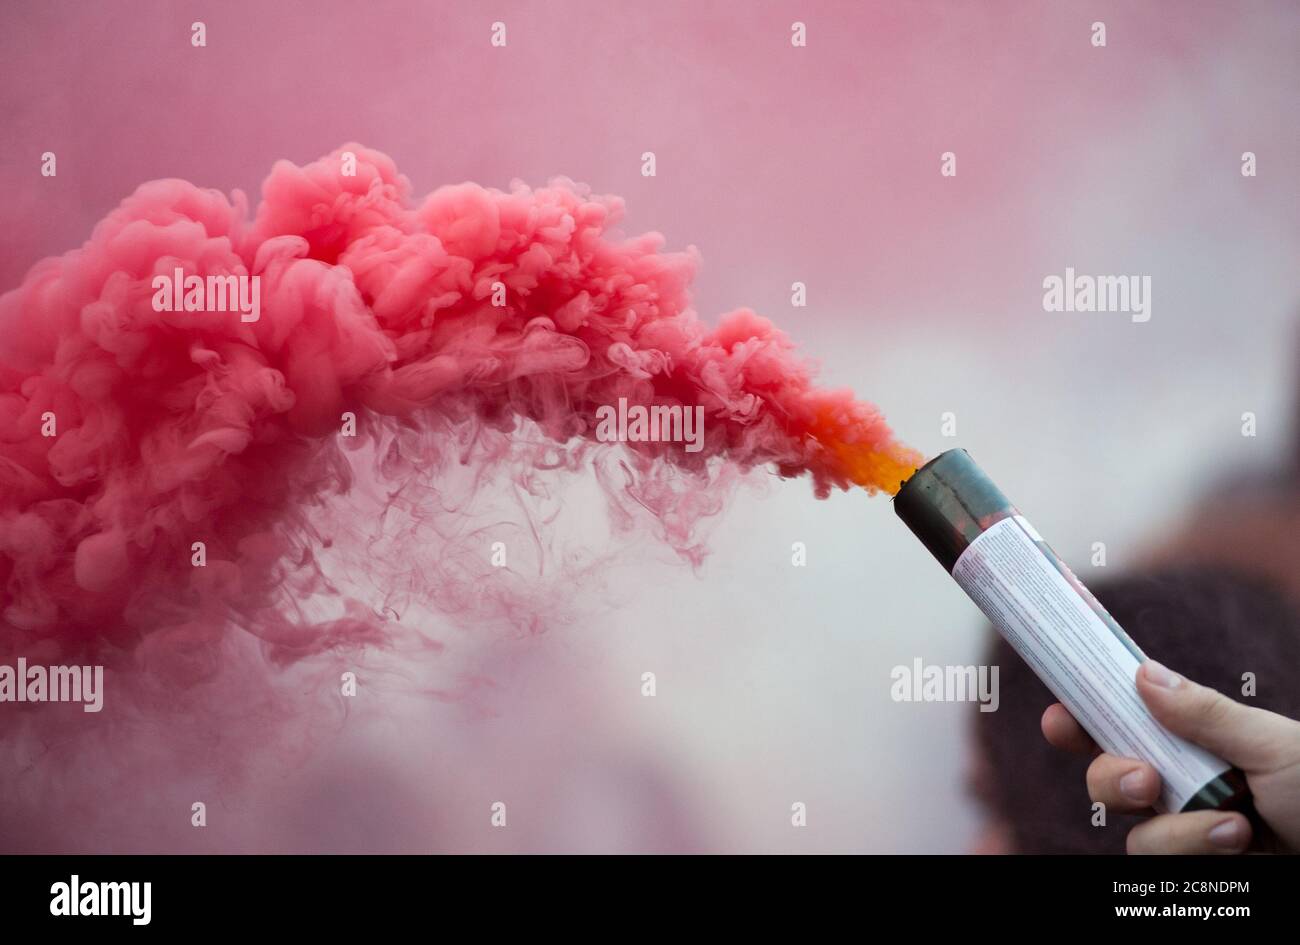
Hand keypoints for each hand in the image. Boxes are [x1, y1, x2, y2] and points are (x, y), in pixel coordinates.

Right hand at [1041, 660, 1299, 853]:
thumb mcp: (1275, 744)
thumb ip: (1206, 713)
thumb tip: (1142, 673)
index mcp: (1199, 743)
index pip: (1124, 724)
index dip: (1083, 719)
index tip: (1060, 720)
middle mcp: (1186, 787)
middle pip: (1108, 778)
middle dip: (1113, 777)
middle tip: (1146, 781)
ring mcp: (1191, 834)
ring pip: (1132, 831)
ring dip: (1177, 830)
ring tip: (1236, 825)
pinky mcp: (1198, 871)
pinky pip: (1159, 864)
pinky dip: (1194, 853)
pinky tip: (1241, 847)